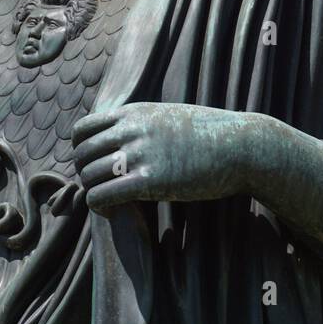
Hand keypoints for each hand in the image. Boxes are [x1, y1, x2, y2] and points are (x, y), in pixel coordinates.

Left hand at [71, 103, 258, 210]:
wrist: (242, 146)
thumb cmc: (211, 135)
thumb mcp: (170, 116)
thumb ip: (143, 123)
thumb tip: (127, 134)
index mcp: (134, 112)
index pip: (82, 129)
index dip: (80, 150)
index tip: (92, 164)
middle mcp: (132, 129)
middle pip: (81, 154)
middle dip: (84, 173)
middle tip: (99, 186)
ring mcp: (140, 154)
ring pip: (88, 176)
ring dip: (92, 191)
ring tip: (107, 200)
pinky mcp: (151, 181)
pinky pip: (103, 195)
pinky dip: (100, 206)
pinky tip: (112, 211)